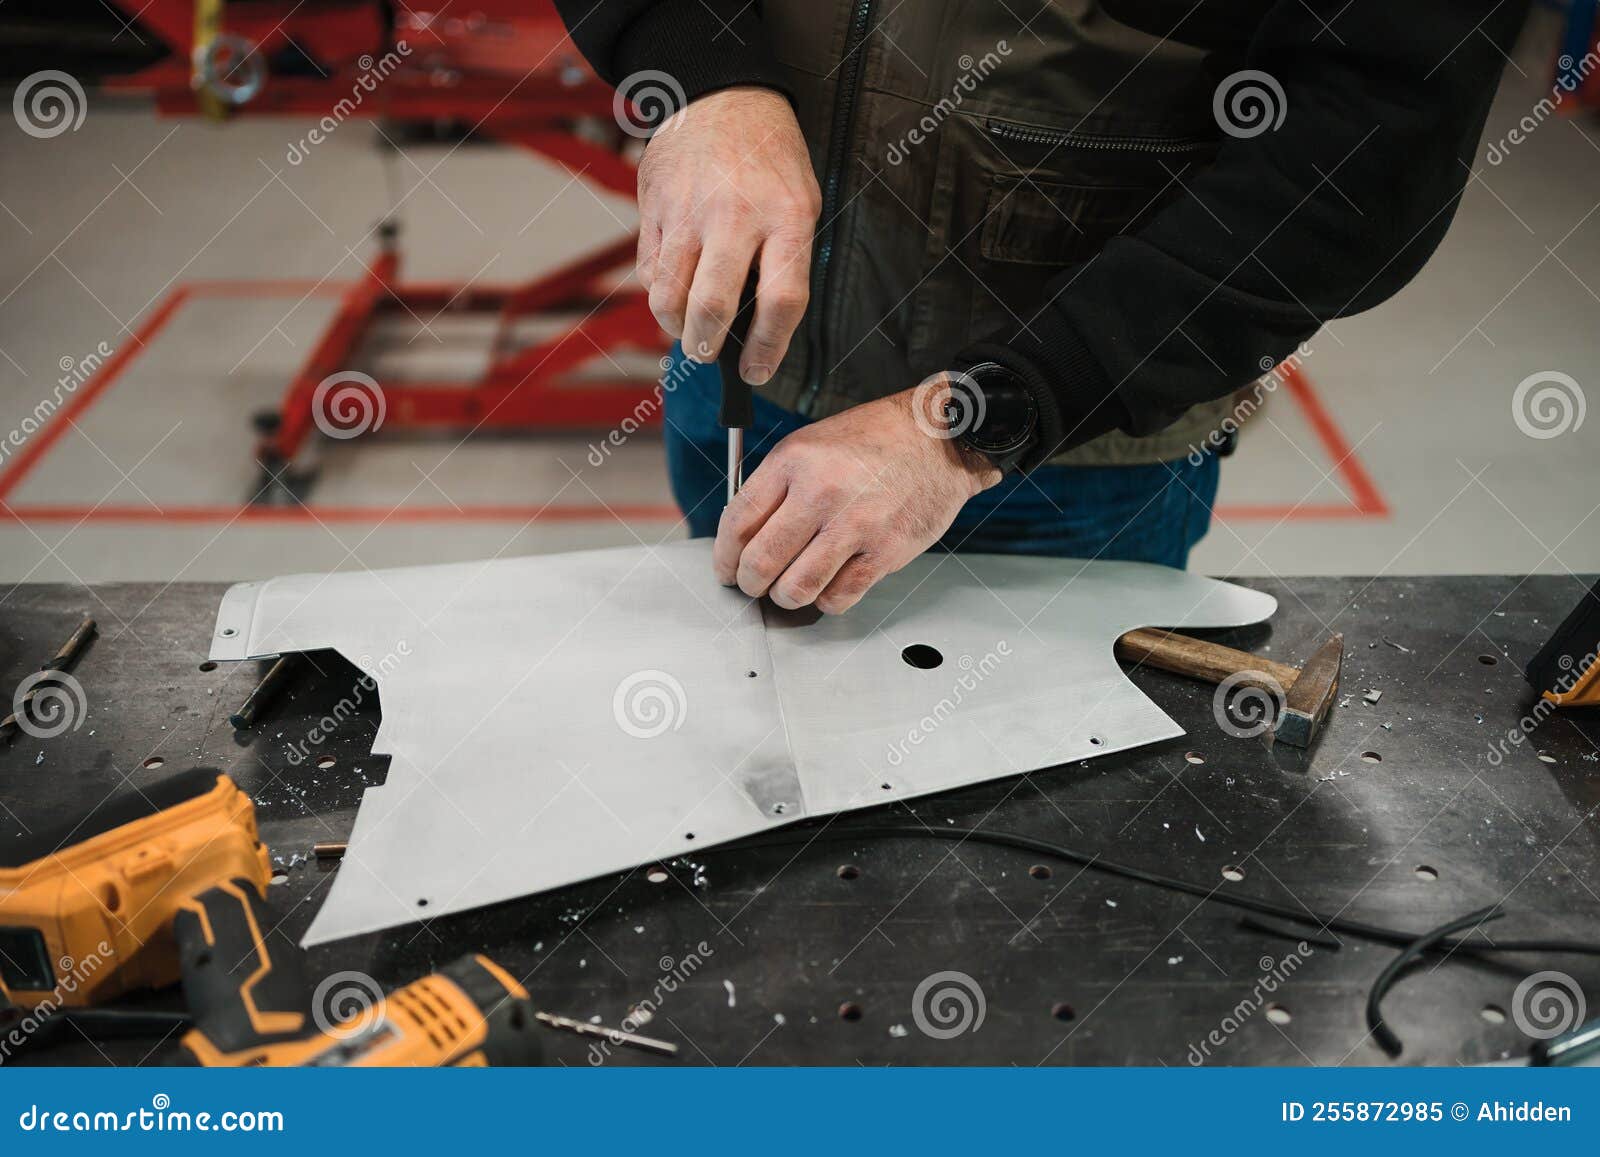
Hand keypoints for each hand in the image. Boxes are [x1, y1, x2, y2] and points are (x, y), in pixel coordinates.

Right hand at [636, 87, 820, 381]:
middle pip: (711, 309)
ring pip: (667, 298)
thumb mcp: (801, 202)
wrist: (723, 95)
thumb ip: (784, 261)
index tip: (756, 369)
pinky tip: (673, 287)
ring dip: (675, 326)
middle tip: (708, 353)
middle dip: (707, 347)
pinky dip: (658, 292)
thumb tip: (759, 329)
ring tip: (687, 327)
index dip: (767, 349)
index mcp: (786, 217)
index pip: (781, 303)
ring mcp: (688, 210)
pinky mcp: (653, 206)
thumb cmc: (769, 159)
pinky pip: (647, 270)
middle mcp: (735, 215)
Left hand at [713, 383, 1002, 614]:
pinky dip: (826, 601)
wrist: (940, 438)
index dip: (724, 557)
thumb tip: (743, 536)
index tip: (727, 569)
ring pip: (795, 590)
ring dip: (786, 598)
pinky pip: (838, 598)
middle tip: (755, 585)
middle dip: (750, 584)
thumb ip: (775, 486)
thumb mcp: (811, 443)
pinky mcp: (885, 552)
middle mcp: (821, 492)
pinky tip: (829, 585)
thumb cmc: (876, 440)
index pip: (737, 522)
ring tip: (791, 589)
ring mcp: (855, 525)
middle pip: (760, 562)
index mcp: (794, 460)